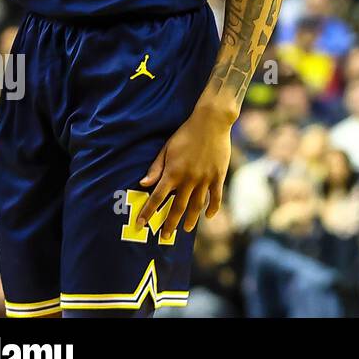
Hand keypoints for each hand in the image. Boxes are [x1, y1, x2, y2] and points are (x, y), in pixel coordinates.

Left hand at [135, 102, 234, 241]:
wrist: (211, 122)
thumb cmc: (186, 134)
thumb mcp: (167, 148)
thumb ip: (156, 167)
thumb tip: (143, 184)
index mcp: (173, 172)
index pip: (156, 198)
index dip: (147, 212)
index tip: (140, 224)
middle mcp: (188, 179)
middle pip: (177, 207)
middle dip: (169, 224)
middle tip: (164, 236)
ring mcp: (205, 178)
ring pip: (196, 205)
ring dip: (190, 220)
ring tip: (185, 229)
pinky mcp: (218, 175)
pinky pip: (215, 196)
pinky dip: (212, 208)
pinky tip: (208, 216)